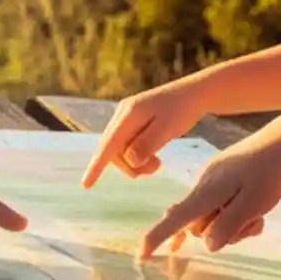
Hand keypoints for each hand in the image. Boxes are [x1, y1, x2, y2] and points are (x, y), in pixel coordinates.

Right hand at [81, 80, 207, 187]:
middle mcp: (122, 114)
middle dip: (130, 165)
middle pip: (113, 150)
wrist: (194, 94)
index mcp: (129, 114)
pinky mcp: (133, 123)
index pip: (108, 144)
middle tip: (156, 167)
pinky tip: (154, 156)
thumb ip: (147, 144)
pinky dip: (139, 156)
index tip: (86, 185)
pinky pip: (128, 145)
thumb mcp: (168, 128)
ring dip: (136, 162)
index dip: (96, 166)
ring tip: (158, 163)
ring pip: (121, 150)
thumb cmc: (183, 110)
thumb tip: (130, 161)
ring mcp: (126, 118)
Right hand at [140, 136, 280, 258]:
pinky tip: (257, 207)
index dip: (158, 237)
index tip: (142, 254)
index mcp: (206, 193)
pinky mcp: (222, 179)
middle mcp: (203, 187)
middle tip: (251, 223)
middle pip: (198, 224)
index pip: (175, 219)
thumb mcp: (252, 205)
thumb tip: (208, 246)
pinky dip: (236, 213)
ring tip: (258, 214)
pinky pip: (221, 205)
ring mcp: (212, 182)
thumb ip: (228, 226)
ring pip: (212, 217)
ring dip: (233, 224)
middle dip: (219, 232)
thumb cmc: (267, 175)